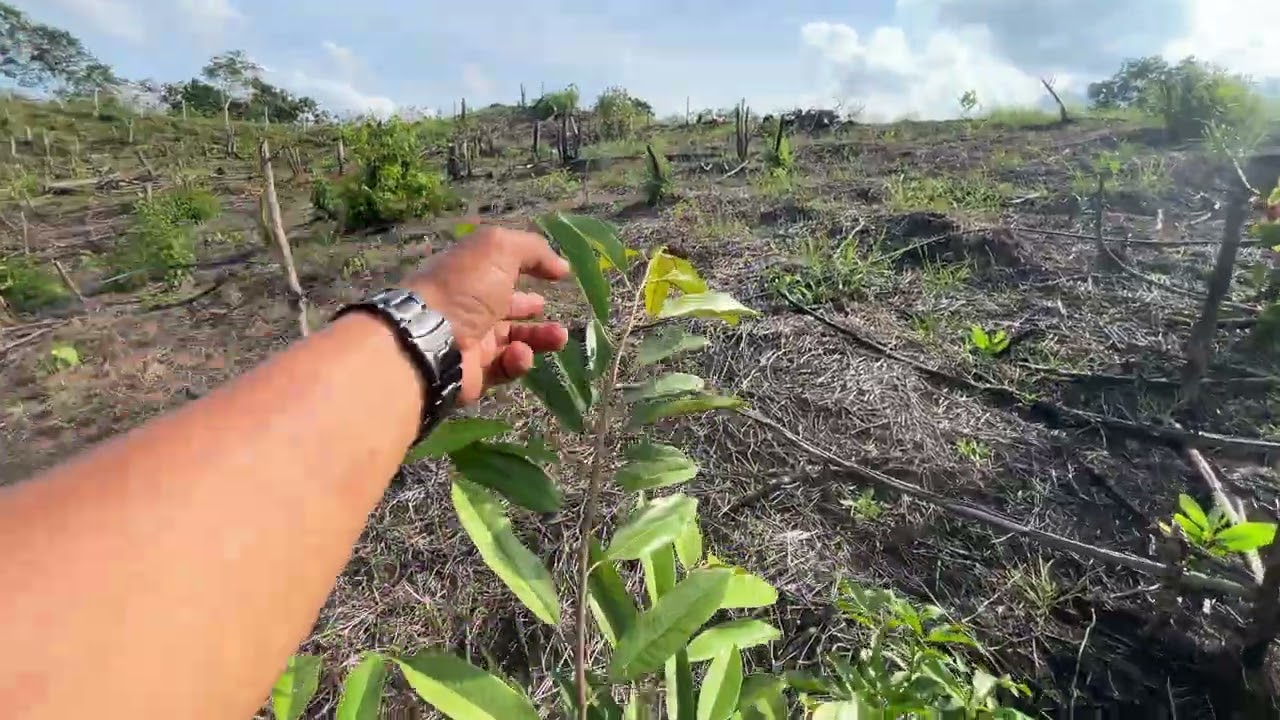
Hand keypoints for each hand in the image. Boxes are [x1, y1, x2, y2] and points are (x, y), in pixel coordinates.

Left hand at [407, 226, 570, 403]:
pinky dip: (518, 360)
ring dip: (539, 338)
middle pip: (507, 308)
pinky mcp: (477, 372)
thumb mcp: (499, 250)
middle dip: (533, 309)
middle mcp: (469, 306)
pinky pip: (506, 366)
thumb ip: (533, 250)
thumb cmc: (464, 287)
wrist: (432, 340)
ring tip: (558, 337)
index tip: (556, 276)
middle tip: (553, 311)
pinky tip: (520, 353)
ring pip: (514, 340)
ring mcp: (472, 341)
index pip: (500, 270)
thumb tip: (562, 266)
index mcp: (470, 275)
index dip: (527, 269)